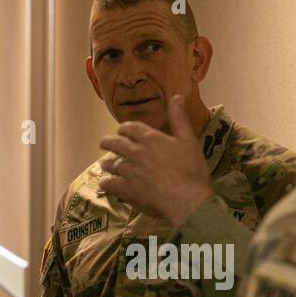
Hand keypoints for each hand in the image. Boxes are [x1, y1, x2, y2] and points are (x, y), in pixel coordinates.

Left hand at [99, 94, 213, 225]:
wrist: (185, 199)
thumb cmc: (191, 170)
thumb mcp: (189, 141)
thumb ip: (180, 119)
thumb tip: (177, 96)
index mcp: (150, 138)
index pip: (130, 128)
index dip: (124, 129)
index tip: (121, 131)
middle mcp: (135, 151)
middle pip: (116, 143)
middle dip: (109, 142)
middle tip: (104, 143)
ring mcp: (128, 171)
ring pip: (110, 163)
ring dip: (106, 163)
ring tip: (104, 164)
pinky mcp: (125, 189)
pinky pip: (109, 184)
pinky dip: (106, 183)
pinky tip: (105, 184)